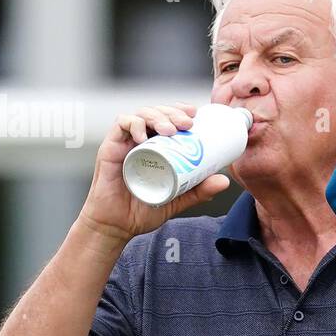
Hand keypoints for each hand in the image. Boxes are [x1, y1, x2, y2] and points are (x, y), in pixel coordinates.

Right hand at [77, 103, 230, 244]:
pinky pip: (120, 126)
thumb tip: (225, 181)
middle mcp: (139, 140)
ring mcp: (124, 143)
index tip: (195, 113)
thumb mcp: (178, 199)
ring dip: (156, 116)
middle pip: (156, 112)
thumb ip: (199, 191)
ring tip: (170, 129)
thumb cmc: (144, 209)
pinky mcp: (110, 148)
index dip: (179, 110)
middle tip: (187, 123)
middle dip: (172, 112)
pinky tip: (144, 134)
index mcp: (155, 146)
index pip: (166, 118)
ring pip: (139, 115)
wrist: (118, 226)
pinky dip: (133, 124)